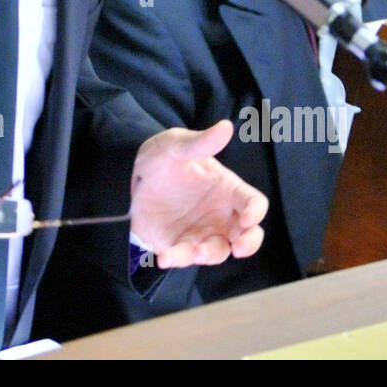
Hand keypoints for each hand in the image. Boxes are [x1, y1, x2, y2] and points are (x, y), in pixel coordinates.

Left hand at [129, 121, 267, 268]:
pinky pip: (184, 257)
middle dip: (249, 244)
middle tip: (240, 248)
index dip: (255, 212)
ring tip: (197, 252)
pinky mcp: (180, 244)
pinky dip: (177, 260)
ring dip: (211, 255)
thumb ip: (201, 142)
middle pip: (248, 235)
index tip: (247, 217)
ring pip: (217, 251)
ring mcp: (202, 232)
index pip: (253, 203)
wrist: (131, 175)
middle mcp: (221, 215)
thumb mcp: (177, 145)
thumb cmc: (163, 156)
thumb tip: (226, 126)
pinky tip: (164, 257)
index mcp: (227, 189)